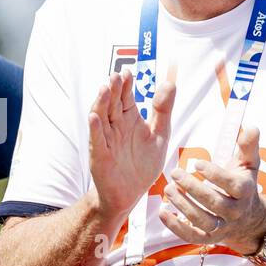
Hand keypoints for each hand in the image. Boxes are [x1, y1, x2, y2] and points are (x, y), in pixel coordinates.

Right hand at [88, 69, 174, 223]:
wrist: (130, 193)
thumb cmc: (143, 164)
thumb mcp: (159, 135)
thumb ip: (163, 111)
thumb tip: (170, 83)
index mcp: (129, 119)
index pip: (126, 97)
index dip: (126, 85)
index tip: (129, 72)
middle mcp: (115, 126)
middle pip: (112, 103)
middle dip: (114, 90)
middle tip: (116, 76)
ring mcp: (106, 139)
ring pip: (101, 117)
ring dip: (101, 103)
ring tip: (105, 89)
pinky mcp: (100, 155)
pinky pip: (96, 140)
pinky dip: (95, 128)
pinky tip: (95, 117)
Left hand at [158, 125, 265, 253]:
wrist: (249, 220)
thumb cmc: (242, 184)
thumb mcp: (249, 165)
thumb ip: (248, 146)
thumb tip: (252, 127)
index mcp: (244, 191)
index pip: (231, 185)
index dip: (214, 174)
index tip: (196, 163)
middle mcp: (234, 212)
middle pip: (214, 202)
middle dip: (193, 188)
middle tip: (174, 173)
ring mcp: (222, 227)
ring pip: (202, 220)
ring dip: (183, 205)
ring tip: (169, 189)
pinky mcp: (208, 239)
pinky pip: (192, 236)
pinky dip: (176, 227)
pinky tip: (162, 213)